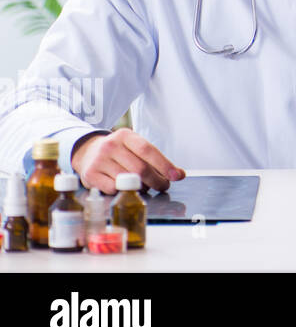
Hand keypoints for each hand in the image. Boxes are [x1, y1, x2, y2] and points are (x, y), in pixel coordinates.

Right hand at [71, 129, 185, 192]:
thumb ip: (155, 159)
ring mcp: (99, 161)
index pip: (148, 150)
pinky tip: (126, 188)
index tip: (176, 176)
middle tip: (163, 186)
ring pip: (128, 180)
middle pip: (140, 168)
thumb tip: (179, 174)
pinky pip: (114, 189)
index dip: (164, 165)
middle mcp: (110, 146)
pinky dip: (124, 191)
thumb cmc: (119, 152)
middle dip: (157, 180)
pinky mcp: (90, 175)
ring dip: (142, 188)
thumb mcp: (134, 148)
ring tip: (146, 187)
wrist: (86, 152)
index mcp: (125, 135)